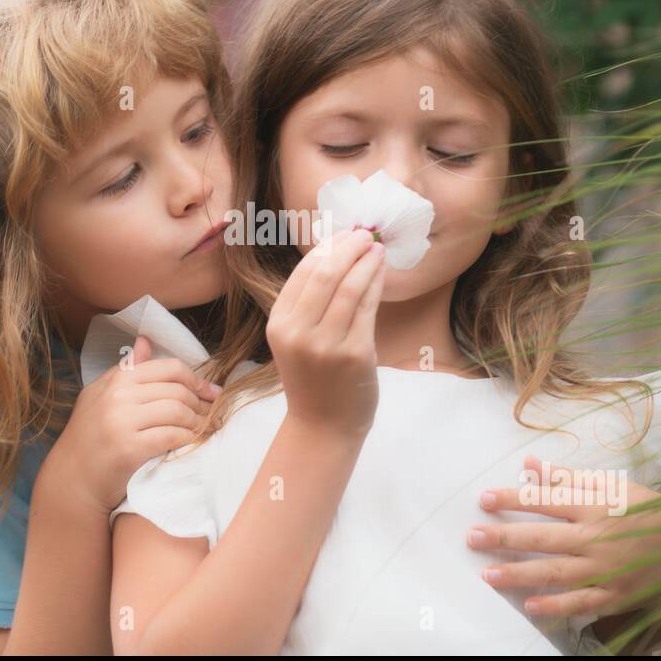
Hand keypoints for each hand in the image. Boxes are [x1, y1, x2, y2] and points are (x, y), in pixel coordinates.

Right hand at [41, 335, 220, 513]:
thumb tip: (145, 341)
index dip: (196, 379)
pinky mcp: (129, 448)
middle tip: (212, 414)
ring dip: (197, 422)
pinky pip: (172, 436)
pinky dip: (188, 439)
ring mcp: (122, 421)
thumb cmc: (90, 437)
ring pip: (178, 411)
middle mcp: (118, 395)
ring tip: (204, 429)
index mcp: (116, 378)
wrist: (71, 479)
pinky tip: (191, 443)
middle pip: (177, 390)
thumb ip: (128, 369)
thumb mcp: (102, 395)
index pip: (169, 367)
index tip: (210, 392)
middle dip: (201, 403)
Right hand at [266, 227, 385, 437]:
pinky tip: (381, 272)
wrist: (323, 426)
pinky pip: (367, 308)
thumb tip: (337, 254)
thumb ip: (309, 304)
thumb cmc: (313, 379)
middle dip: (348, 248)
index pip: (303, 273)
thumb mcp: (297, 339)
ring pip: (349, 288)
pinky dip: (376, 284)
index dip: (327, 248)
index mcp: (279, 324)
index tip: (345, 234)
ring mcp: (326, 344)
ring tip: (377, 249)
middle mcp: (298, 332)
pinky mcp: (354, 354)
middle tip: (366, 235)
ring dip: (366, 262)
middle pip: (326, 274)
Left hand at [469, 455, 660, 621]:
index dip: (513, 499)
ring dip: (520, 573)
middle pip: (544, 538)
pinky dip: (556, 606)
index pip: (546, 500)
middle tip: (472, 537)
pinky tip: (530, 605)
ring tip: (488, 574)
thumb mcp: (611, 485)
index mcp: (595, 506)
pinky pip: (581, 603)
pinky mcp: (614, 595)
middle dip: (505, 537)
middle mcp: (597, 538)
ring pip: (556, 572)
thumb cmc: (645, 510)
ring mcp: (605, 569)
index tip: (484, 499)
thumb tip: (528, 463)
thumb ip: (567, 476)